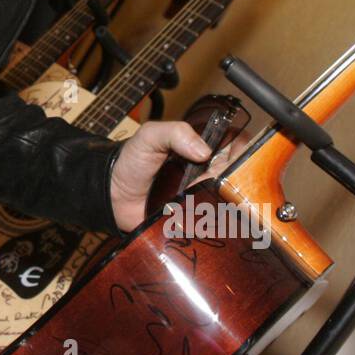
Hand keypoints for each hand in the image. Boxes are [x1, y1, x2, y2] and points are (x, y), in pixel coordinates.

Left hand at [108, 121, 251, 231]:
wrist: (111, 195)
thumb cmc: (131, 161)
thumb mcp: (150, 136)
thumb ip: (175, 133)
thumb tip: (204, 151)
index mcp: (203, 149)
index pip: (237, 144)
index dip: (243, 149)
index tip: (235, 158)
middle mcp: (209, 173)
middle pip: (239, 174)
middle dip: (233, 179)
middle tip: (213, 182)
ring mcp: (203, 196)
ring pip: (230, 199)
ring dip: (223, 200)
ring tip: (202, 198)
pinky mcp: (195, 219)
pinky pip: (214, 221)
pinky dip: (214, 220)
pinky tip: (203, 216)